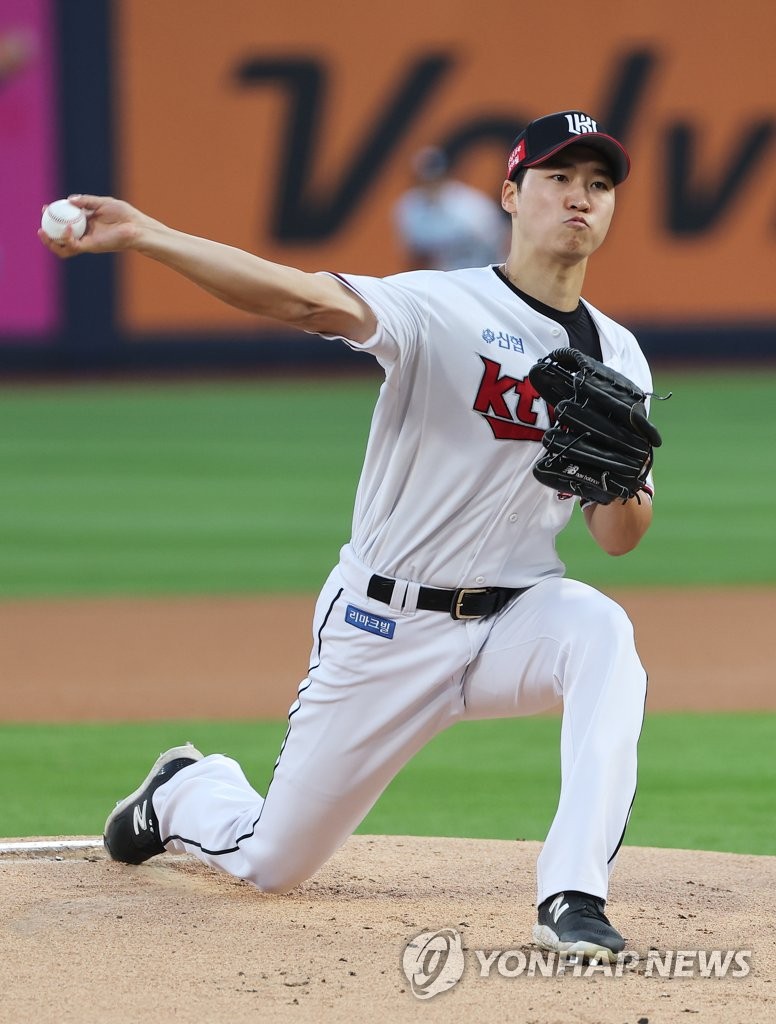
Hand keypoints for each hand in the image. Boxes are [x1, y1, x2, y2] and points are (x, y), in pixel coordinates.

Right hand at [37, 194, 154, 257]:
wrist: (137, 227)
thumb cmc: (124, 214)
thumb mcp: (102, 203)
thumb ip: (86, 201)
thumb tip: (69, 199)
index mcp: (86, 223)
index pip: (64, 222)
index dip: (53, 216)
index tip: (45, 208)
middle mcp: (85, 234)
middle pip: (61, 238)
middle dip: (48, 232)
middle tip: (41, 222)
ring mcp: (88, 242)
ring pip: (64, 248)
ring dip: (51, 242)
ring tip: (43, 232)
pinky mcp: (92, 247)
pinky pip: (74, 246)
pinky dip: (67, 238)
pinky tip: (66, 228)